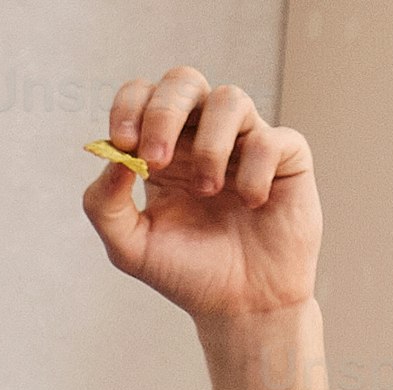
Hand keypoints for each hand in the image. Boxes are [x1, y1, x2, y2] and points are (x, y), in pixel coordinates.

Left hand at [82, 67, 312, 323]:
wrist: (240, 306)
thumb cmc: (186, 272)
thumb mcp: (129, 247)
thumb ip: (105, 204)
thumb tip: (110, 157)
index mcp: (162, 150)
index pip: (142, 98)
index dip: (129, 107)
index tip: (123, 143)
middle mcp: (202, 137)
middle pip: (183, 81)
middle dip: (164, 112)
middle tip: (156, 161)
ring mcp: (246, 142)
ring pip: (229, 97)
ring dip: (209, 145)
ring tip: (207, 192)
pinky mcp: (286, 155)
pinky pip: (271, 138)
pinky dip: (254, 171)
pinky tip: (250, 203)